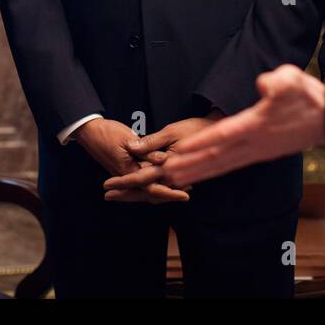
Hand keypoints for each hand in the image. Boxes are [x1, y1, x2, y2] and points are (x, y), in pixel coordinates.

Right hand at [77, 118, 189, 202]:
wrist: (88, 131)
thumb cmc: (107, 132)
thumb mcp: (127, 139)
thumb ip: (146, 151)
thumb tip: (164, 160)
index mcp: (128, 170)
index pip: (153, 188)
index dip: (170, 193)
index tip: (185, 194)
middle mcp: (127, 176)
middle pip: (151, 193)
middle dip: (169, 194)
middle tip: (186, 193)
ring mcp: (125, 174)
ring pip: (146, 188)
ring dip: (162, 188)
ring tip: (180, 185)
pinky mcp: (125, 168)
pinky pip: (142, 180)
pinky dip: (154, 181)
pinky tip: (163, 177)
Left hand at [100, 115, 222, 201]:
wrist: (217, 131)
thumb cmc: (195, 128)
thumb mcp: (171, 132)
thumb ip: (151, 142)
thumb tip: (131, 147)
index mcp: (169, 167)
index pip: (140, 180)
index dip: (122, 183)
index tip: (107, 186)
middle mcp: (173, 177)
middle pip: (145, 191)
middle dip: (126, 194)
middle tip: (107, 196)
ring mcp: (177, 178)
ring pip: (153, 191)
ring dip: (135, 193)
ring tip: (118, 193)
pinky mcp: (180, 175)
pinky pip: (162, 187)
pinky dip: (149, 189)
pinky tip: (140, 187)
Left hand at [160, 66, 324, 187]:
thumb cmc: (309, 98)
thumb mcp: (294, 80)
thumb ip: (278, 81)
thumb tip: (262, 83)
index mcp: (257, 125)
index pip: (223, 135)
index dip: (199, 142)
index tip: (179, 150)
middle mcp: (255, 143)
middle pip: (216, 156)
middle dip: (191, 164)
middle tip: (165, 172)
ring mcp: (258, 151)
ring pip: (222, 164)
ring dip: (198, 171)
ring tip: (176, 178)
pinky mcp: (261, 153)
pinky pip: (231, 164)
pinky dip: (213, 170)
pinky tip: (202, 173)